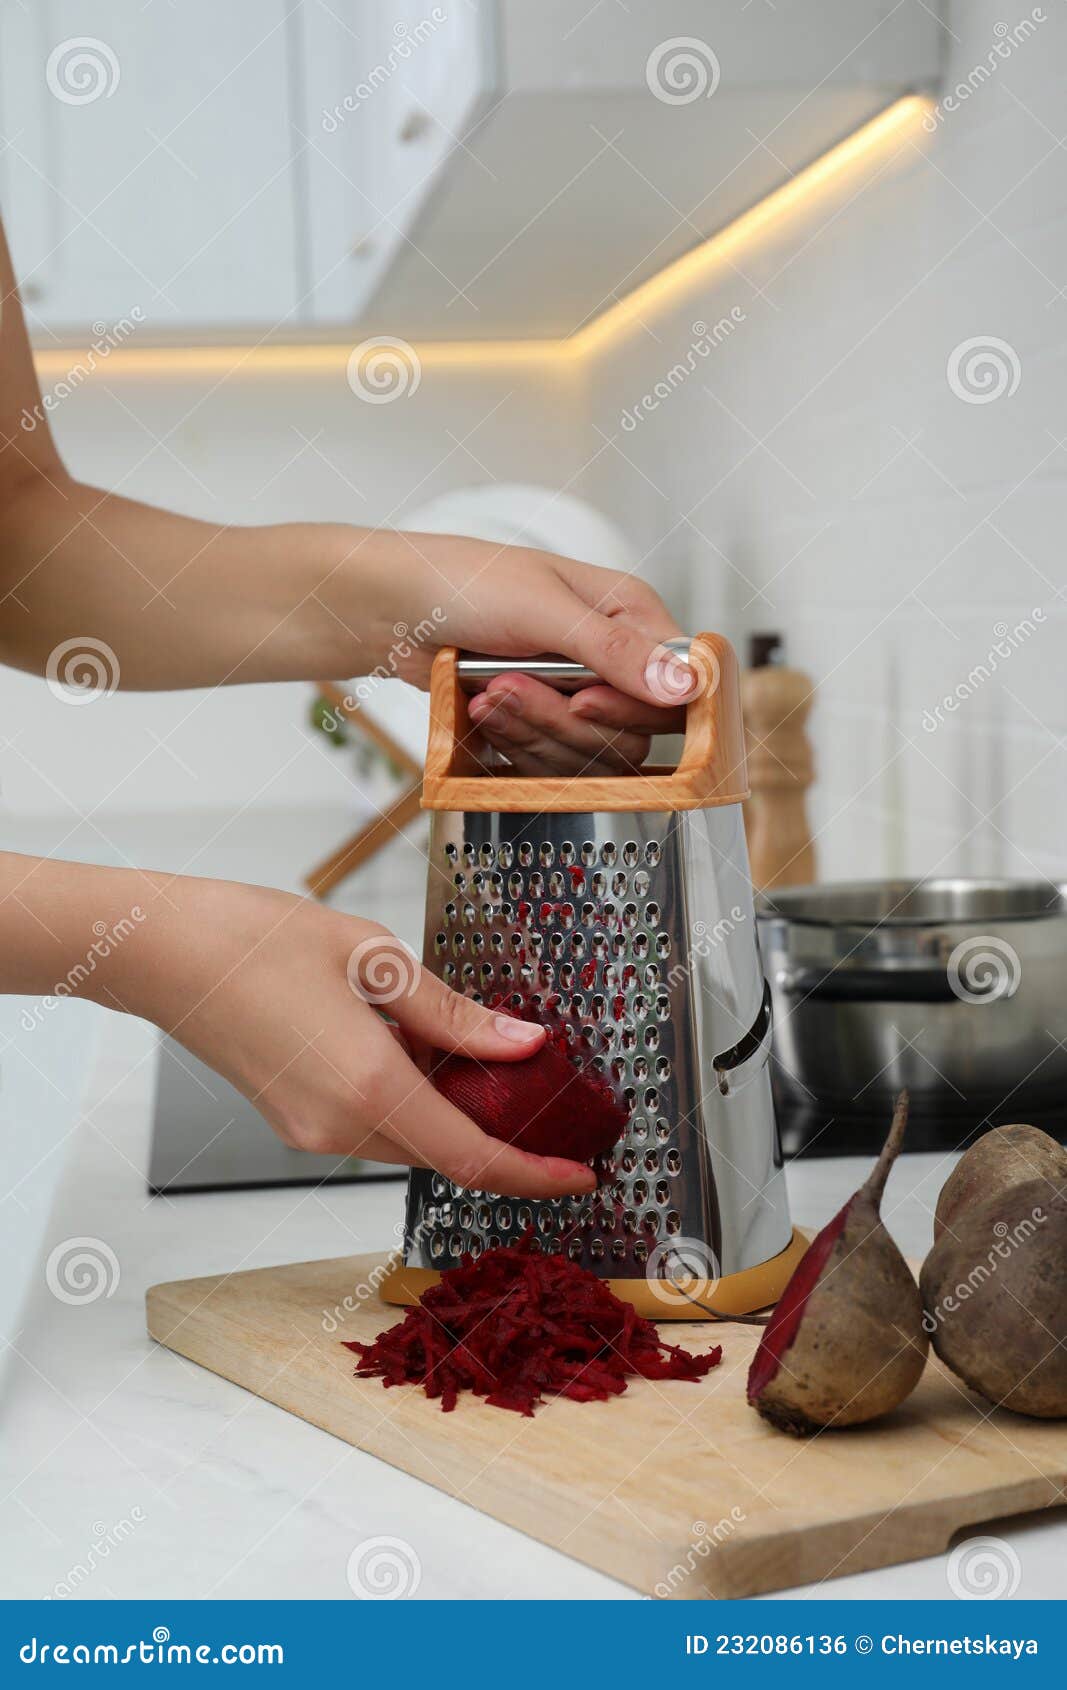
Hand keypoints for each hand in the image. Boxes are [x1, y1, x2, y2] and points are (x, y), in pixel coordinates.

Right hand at [125, 877, 597, 1198]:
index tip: (582, 1175)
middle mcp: (340, 1126)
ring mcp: (313, 1132)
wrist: (166, 953)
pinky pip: (376, 1126)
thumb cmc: (256, 939)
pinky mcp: (297, 1124)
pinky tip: (412, 1048)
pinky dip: (411, 1101)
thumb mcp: (376, 958)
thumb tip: (524, 1045)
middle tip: (541, 1084)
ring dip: (453, 1110)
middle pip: (448, 1152)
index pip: (475, 1157)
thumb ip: (456, 1013)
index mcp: (369, 1086)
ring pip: (413, 1140)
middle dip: (502, 1130)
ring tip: (471, 1047)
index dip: (537, 1174)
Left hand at [362, 536, 697, 773]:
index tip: (583, 702)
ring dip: (531, 730)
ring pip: (588, 758)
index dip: (634, 709)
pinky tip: (482, 711)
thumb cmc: (464, 582)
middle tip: (511, 686)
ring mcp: (578, 696)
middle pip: (630, 735)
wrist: (396, 607)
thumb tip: (685, 681)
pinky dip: (513, 744)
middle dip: (562, 722)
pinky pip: (551, 766)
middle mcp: (614, 659)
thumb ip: (614, 648)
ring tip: (488, 693)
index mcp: (630, 614)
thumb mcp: (542, 607)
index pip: (674, 689)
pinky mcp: (544, 725)